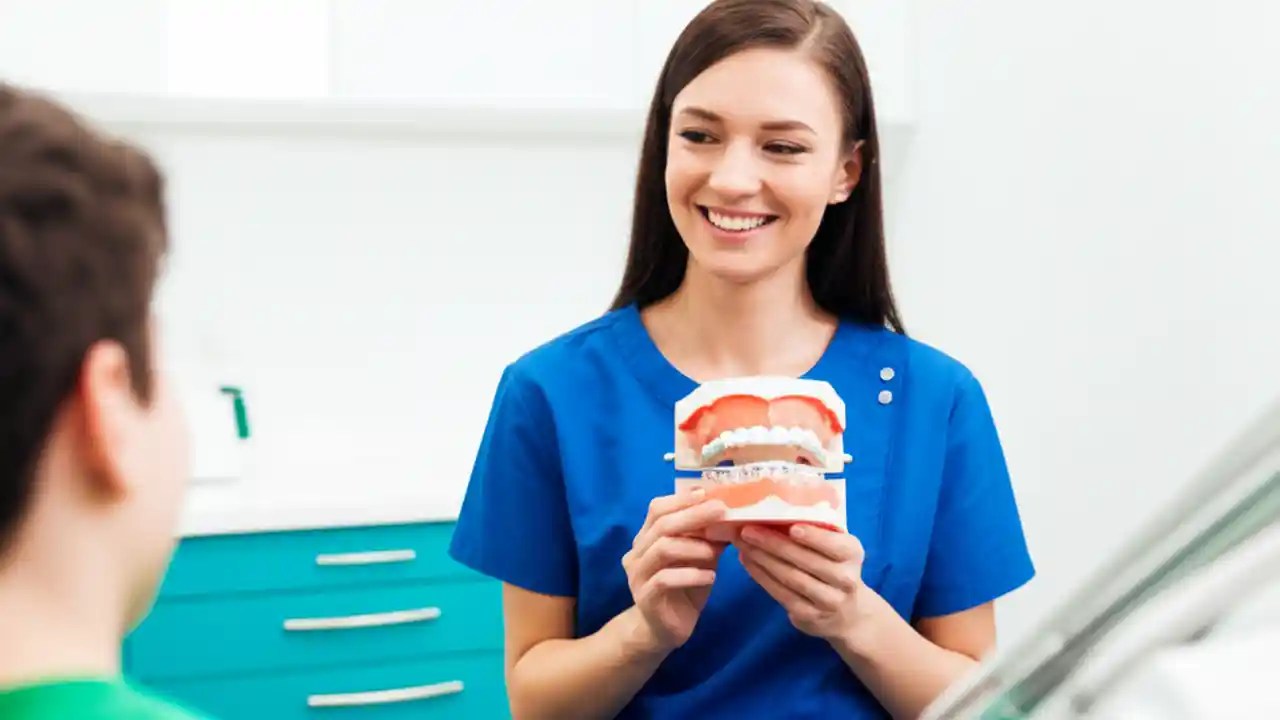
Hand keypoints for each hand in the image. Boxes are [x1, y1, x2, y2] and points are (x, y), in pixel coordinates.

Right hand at [621, 488, 727, 651]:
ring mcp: (638, 575)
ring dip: (694, 546)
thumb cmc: (684, 588)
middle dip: (693, 515)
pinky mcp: (645, 597)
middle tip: (721, 511)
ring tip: (716, 553)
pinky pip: (665, 579)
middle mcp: (637, 552)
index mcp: (647, 537)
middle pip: (662, 525)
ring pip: (662, 549)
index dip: (682, 499)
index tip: (709, 494)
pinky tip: (710, 578)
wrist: (664, 630)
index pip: (658, 508)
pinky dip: (691, 575)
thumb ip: (708, 537)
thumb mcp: (700, 558)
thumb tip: (732, 513)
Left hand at [736, 523, 870, 641]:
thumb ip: (818, 531)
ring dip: (763, 559)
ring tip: (743, 544)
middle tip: (748, 530)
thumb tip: (776, 510)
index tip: (792, 528)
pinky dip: (761, 576)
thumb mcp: (837, 547)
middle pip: (806, 560)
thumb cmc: (834, 566)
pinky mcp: (808, 616)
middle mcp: (845, 579)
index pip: (835, 545)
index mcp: (852, 554)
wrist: (848, 613)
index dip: (814, 537)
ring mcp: (827, 601)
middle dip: (774, 544)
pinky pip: (781, 593)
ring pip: (791, 577)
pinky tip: (748, 561)